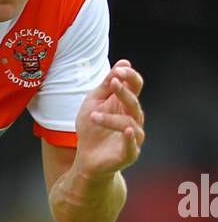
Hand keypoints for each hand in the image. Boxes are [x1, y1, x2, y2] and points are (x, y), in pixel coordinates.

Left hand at [74, 60, 144, 180]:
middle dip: (124, 92)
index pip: (136, 86)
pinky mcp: (129, 154)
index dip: (130, 77)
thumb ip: (105, 85)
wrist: (86, 159)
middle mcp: (134, 119)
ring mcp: (134, 137)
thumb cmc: (91, 129)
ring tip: (93, 115)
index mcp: (126, 105)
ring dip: (111, 118)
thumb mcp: (92, 103)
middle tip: (114, 82)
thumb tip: (124, 62)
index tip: (119, 70)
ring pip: (129, 123)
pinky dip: (130, 138)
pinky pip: (132, 145)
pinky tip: (127, 130)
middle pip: (134, 103)